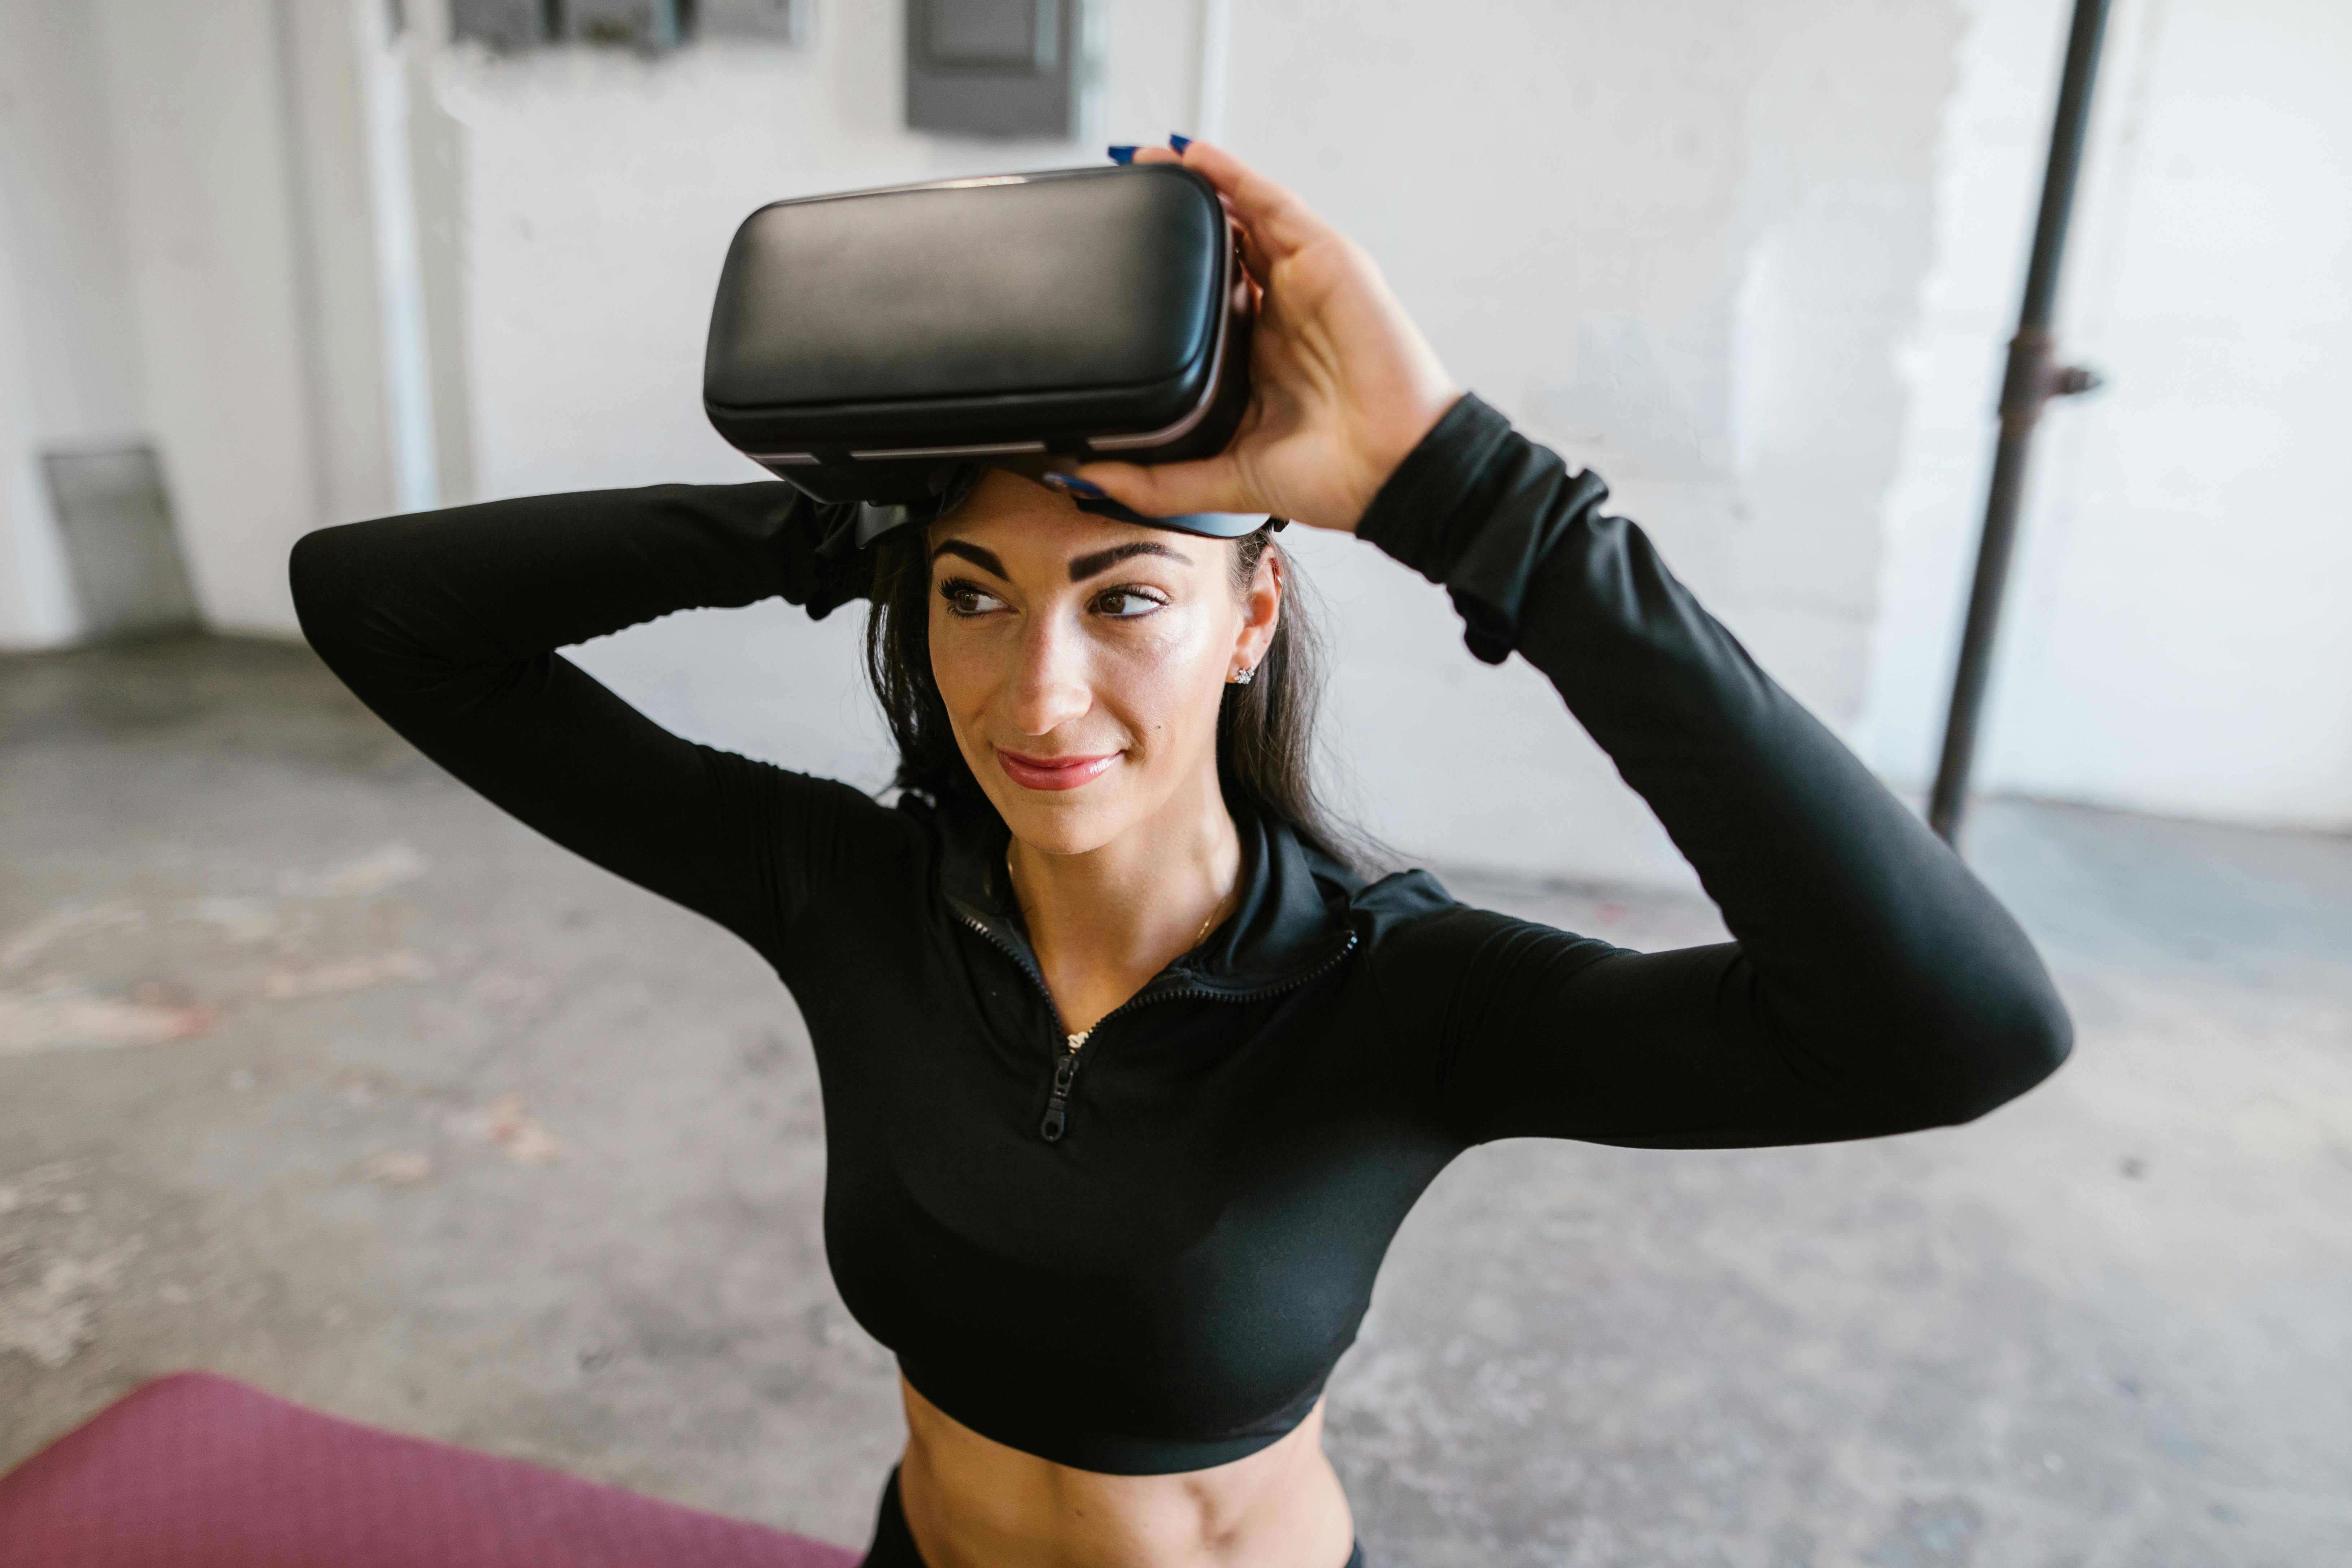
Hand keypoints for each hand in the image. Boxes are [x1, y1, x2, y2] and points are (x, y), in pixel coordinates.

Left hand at [1072, 141, 1459, 533]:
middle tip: (1120, 189)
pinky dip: (1234, 176)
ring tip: (1144, 159)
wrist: (1392, 472)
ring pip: (1243, 215)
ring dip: (1195, 184)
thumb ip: (1156, 480)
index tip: (1110, 257)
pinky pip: (1273, 204)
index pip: (1204, 296)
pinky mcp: (1329, 260)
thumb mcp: (1223, 478)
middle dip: (1174, 217)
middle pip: (1221, 246)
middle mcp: (1281, 310)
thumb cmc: (1331, 477)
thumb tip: (1084, 477)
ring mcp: (1306, 280)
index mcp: (1259, 353)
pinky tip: (1193, 154)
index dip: (1164, 274)